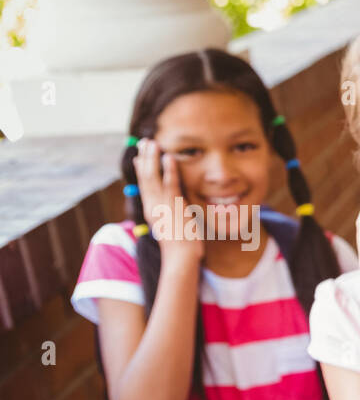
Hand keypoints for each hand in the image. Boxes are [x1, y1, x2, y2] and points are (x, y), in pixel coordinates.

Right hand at [132, 138, 203, 260]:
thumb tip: (168, 207)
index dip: (140, 169)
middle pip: (144, 177)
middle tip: (144, 142)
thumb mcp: (170, 227)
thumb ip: (167, 214)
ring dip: (152, 158)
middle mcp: (152, 206)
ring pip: (153, 177)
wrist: (181, 258)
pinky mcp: (173, 207)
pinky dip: (169, 170)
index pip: (143, 186)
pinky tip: (169, 157)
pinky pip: (171, 184)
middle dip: (144, 158)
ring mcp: (162, 205)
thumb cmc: (179, 246)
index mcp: (150, 210)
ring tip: (152, 142)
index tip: (138, 156)